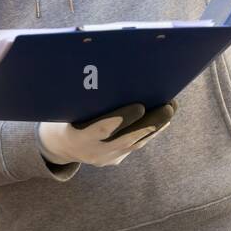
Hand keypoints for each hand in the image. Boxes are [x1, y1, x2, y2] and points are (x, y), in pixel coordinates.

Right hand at [38, 100, 177, 167]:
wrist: (59, 146)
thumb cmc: (64, 115)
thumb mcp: (66, 107)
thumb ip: (83, 97)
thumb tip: (106, 71)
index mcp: (75, 136)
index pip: (101, 129)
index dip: (122, 118)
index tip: (140, 105)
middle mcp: (91, 152)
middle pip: (126, 138)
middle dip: (150, 122)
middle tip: (168, 106)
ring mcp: (103, 159)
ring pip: (134, 144)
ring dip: (155, 127)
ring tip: (170, 108)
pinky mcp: (113, 160)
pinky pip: (133, 146)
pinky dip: (148, 132)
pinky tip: (162, 120)